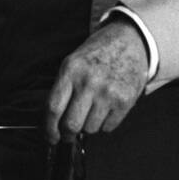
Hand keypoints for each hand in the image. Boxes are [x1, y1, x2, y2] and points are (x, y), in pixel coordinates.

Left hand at [43, 20, 148, 143]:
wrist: (129, 41)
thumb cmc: (97, 55)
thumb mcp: (73, 63)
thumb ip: (62, 90)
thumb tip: (52, 122)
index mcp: (71, 70)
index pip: (53, 108)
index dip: (49, 129)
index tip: (51, 137)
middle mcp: (89, 81)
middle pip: (71, 124)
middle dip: (67, 134)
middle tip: (68, 134)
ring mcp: (108, 92)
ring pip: (90, 129)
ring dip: (88, 126)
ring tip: (92, 110)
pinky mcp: (125, 100)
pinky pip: (108, 127)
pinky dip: (105, 123)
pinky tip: (106, 108)